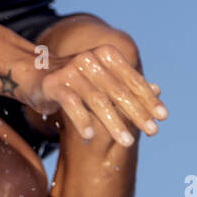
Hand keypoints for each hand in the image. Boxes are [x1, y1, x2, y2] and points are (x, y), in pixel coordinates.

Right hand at [19, 46, 166, 146]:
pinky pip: (71, 103)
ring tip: (128, 141)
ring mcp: (71, 71)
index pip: (132, 79)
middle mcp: (90, 59)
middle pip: (118, 90)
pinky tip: (92, 135)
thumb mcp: (102, 78)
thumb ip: (127, 83)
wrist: (34, 73)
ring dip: (114, 122)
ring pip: (98, 100)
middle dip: (137, 112)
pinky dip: (82, 120)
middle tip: (153, 131)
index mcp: (106, 55)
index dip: (148, 98)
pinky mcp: (54, 84)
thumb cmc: (75, 78)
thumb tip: (158, 90)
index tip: (163, 117)